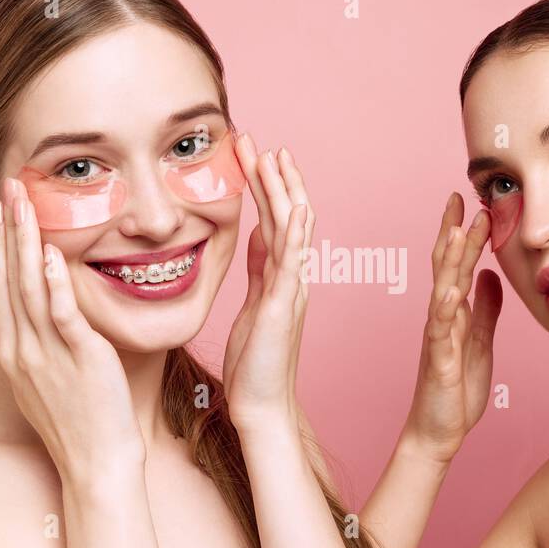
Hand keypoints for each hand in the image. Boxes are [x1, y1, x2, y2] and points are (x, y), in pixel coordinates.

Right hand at [0, 178, 145, 485]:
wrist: (96, 465)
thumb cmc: (80, 424)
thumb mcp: (48, 380)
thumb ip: (43, 345)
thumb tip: (45, 317)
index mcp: (14, 353)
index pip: (1, 288)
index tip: (1, 212)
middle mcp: (22, 350)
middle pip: (8, 279)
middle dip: (7, 231)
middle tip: (7, 188)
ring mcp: (47, 355)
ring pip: (30, 289)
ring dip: (26, 242)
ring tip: (26, 203)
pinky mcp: (80, 360)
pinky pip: (63, 315)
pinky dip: (57, 283)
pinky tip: (54, 254)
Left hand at [222, 134, 313, 427]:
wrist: (261, 406)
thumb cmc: (254, 365)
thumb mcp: (252, 305)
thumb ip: (258, 270)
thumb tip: (255, 236)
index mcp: (280, 277)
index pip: (273, 222)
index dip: (265, 187)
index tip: (250, 155)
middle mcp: (292, 278)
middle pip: (287, 216)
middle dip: (273, 177)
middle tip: (259, 141)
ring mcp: (291, 290)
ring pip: (293, 230)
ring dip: (285, 192)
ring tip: (274, 157)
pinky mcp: (283, 306)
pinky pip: (293, 263)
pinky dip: (296, 234)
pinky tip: (297, 207)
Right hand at [401, 193, 502, 463]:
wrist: (440, 431)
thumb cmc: (457, 389)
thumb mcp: (481, 342)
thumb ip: (485, 309)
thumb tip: (492, 275)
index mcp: (453, 313)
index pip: (457, 265)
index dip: (465, 235)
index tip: (472, 203)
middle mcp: (441, 319)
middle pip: (446, 268)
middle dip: (453, 233)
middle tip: (460, 199)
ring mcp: (438, 337)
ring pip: (442, 290)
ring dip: (448, 261)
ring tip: (456, 230)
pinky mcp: (439, 360)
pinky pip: (441, 330)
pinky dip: (446, 308)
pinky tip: (452, 290)